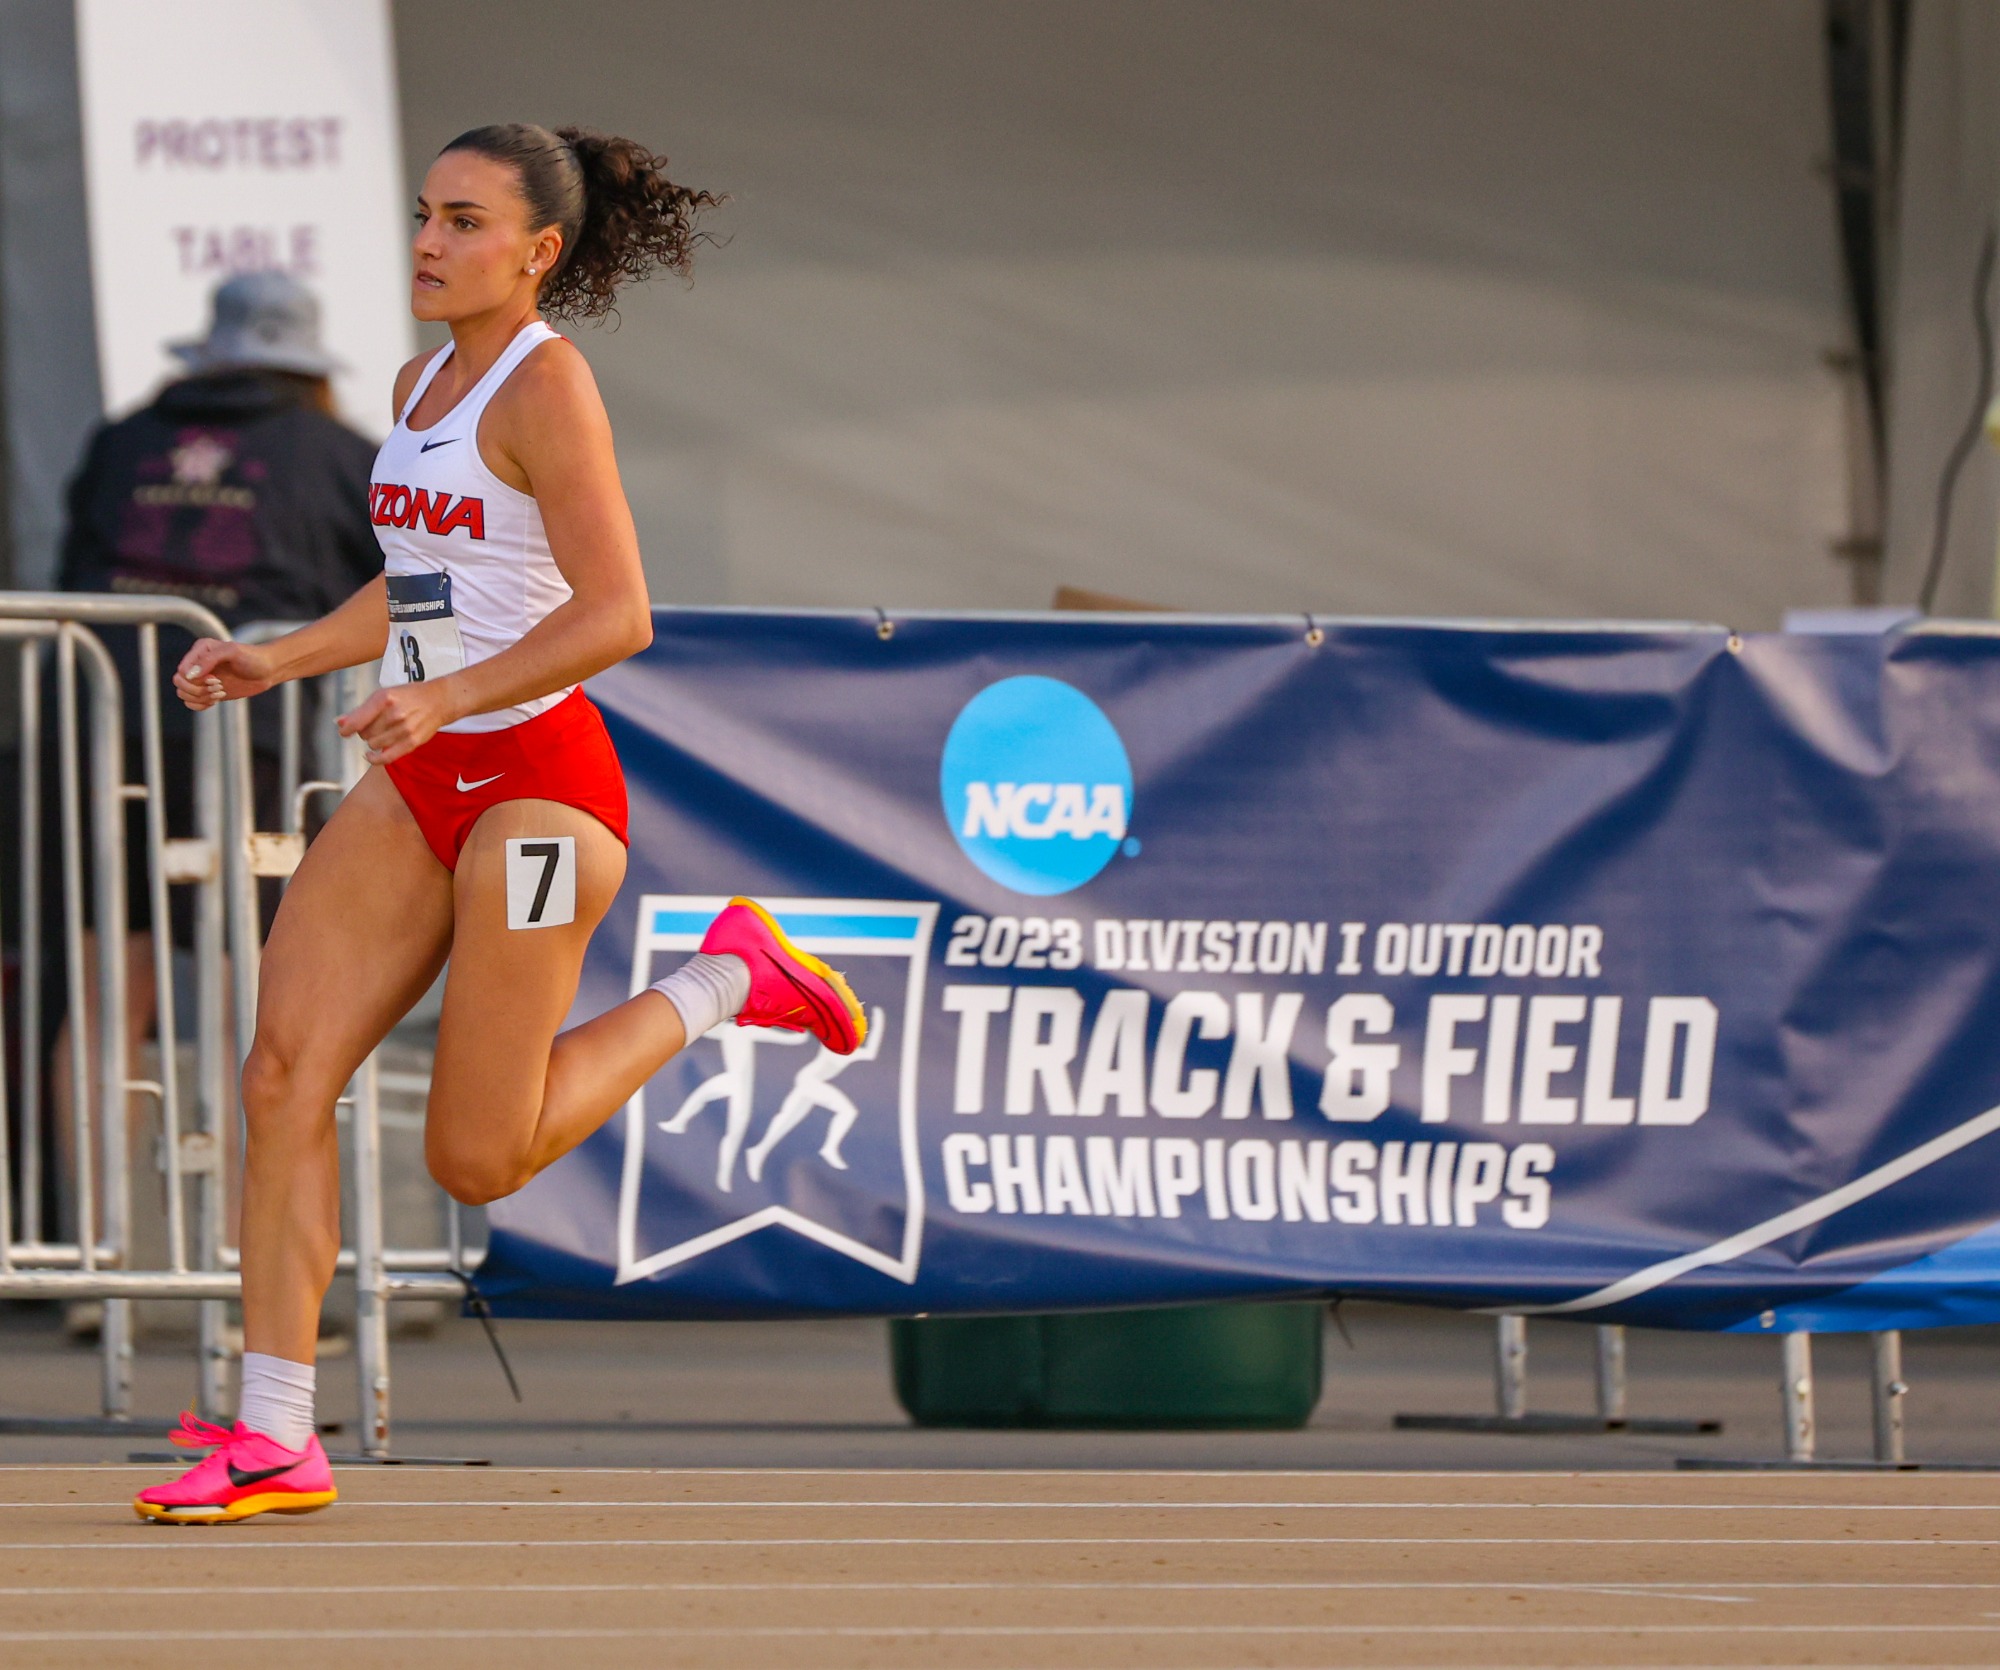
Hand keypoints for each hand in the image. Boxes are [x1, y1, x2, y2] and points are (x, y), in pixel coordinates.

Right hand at [174, 640, 273, 709]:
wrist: (269, 670)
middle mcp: (197, 664)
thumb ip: (210, 659)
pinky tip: (217, 699)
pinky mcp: (208, 691)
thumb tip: (188, 674)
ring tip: (220, 693)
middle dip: (197, 689)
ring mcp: (202, 679)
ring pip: (184, 694)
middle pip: (179, 683)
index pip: (182, 671)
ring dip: (200, 697)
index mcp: (200, 650)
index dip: (195, 680)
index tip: (216, 679)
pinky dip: (201, 705)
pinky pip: (191, 703)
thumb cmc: (252, 658)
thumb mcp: (232, 652)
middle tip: (219, 686)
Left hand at [338, 680, 459, 764]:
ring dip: (373, 741)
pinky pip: (386, 757)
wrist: (439, 701)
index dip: (346, 728)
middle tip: (375, 725)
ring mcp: (404, 729)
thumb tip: (340, 722)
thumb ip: (361, 710)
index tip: (344, 731)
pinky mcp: (411, 742)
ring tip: (382, 732)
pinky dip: (375, 759)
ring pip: (373, 744)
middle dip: (365, 731)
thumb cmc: (410, 696)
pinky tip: (371, 755)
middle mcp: (394, 714)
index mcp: (384, 699)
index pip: (357, 720)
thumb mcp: (384, 695)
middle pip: (364, 733)